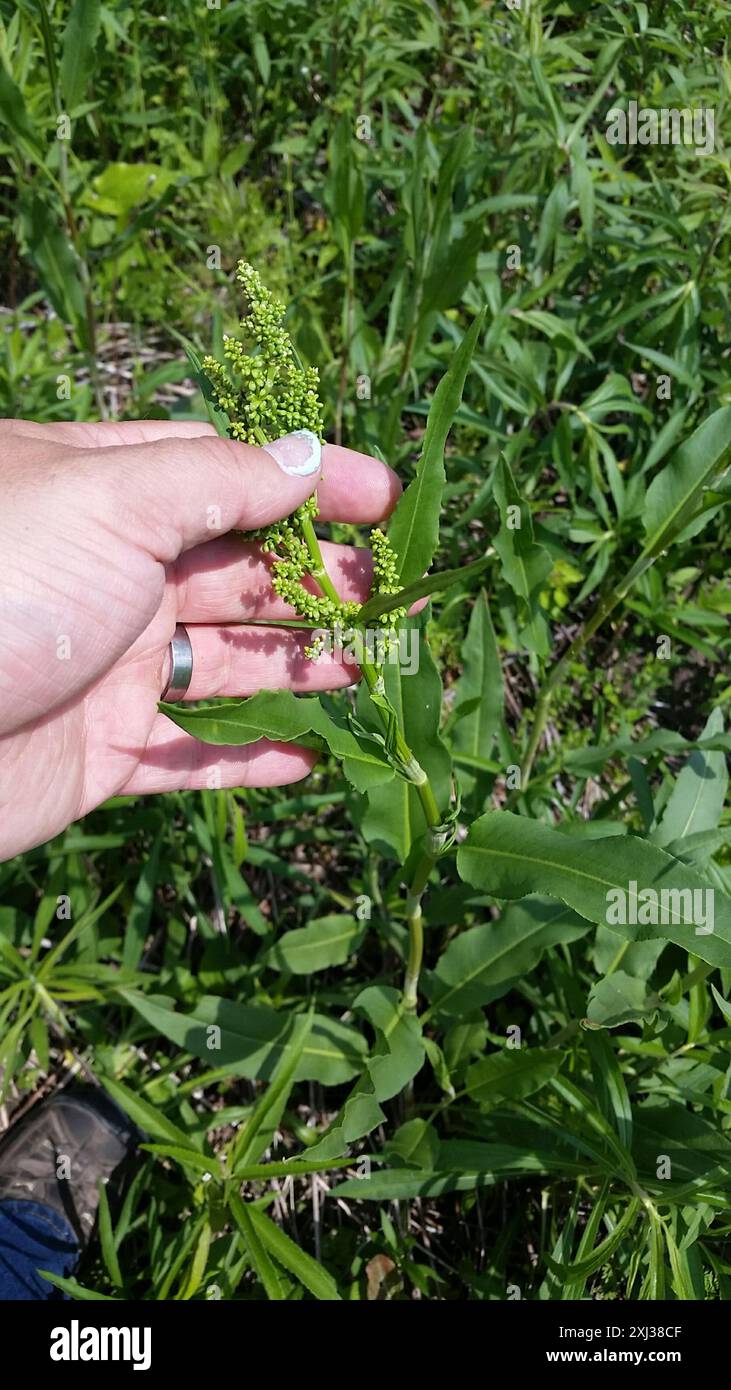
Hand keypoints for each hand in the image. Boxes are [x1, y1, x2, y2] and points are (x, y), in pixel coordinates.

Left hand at [0, 420, 400, 860]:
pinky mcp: (102, 753)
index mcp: (109, 497)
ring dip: (308, 667)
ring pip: (232, 664)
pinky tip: (311, 758)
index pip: (230, 474)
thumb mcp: (108, 500)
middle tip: (405, 598)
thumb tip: (309, 452)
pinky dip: (252, 760)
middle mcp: (115, 577)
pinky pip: (192, 756)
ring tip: (384, 672)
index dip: (313, 481)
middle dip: (327, 580)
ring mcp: (111, 668)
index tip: (391, 501)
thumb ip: (217, 479)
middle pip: (244, 571)